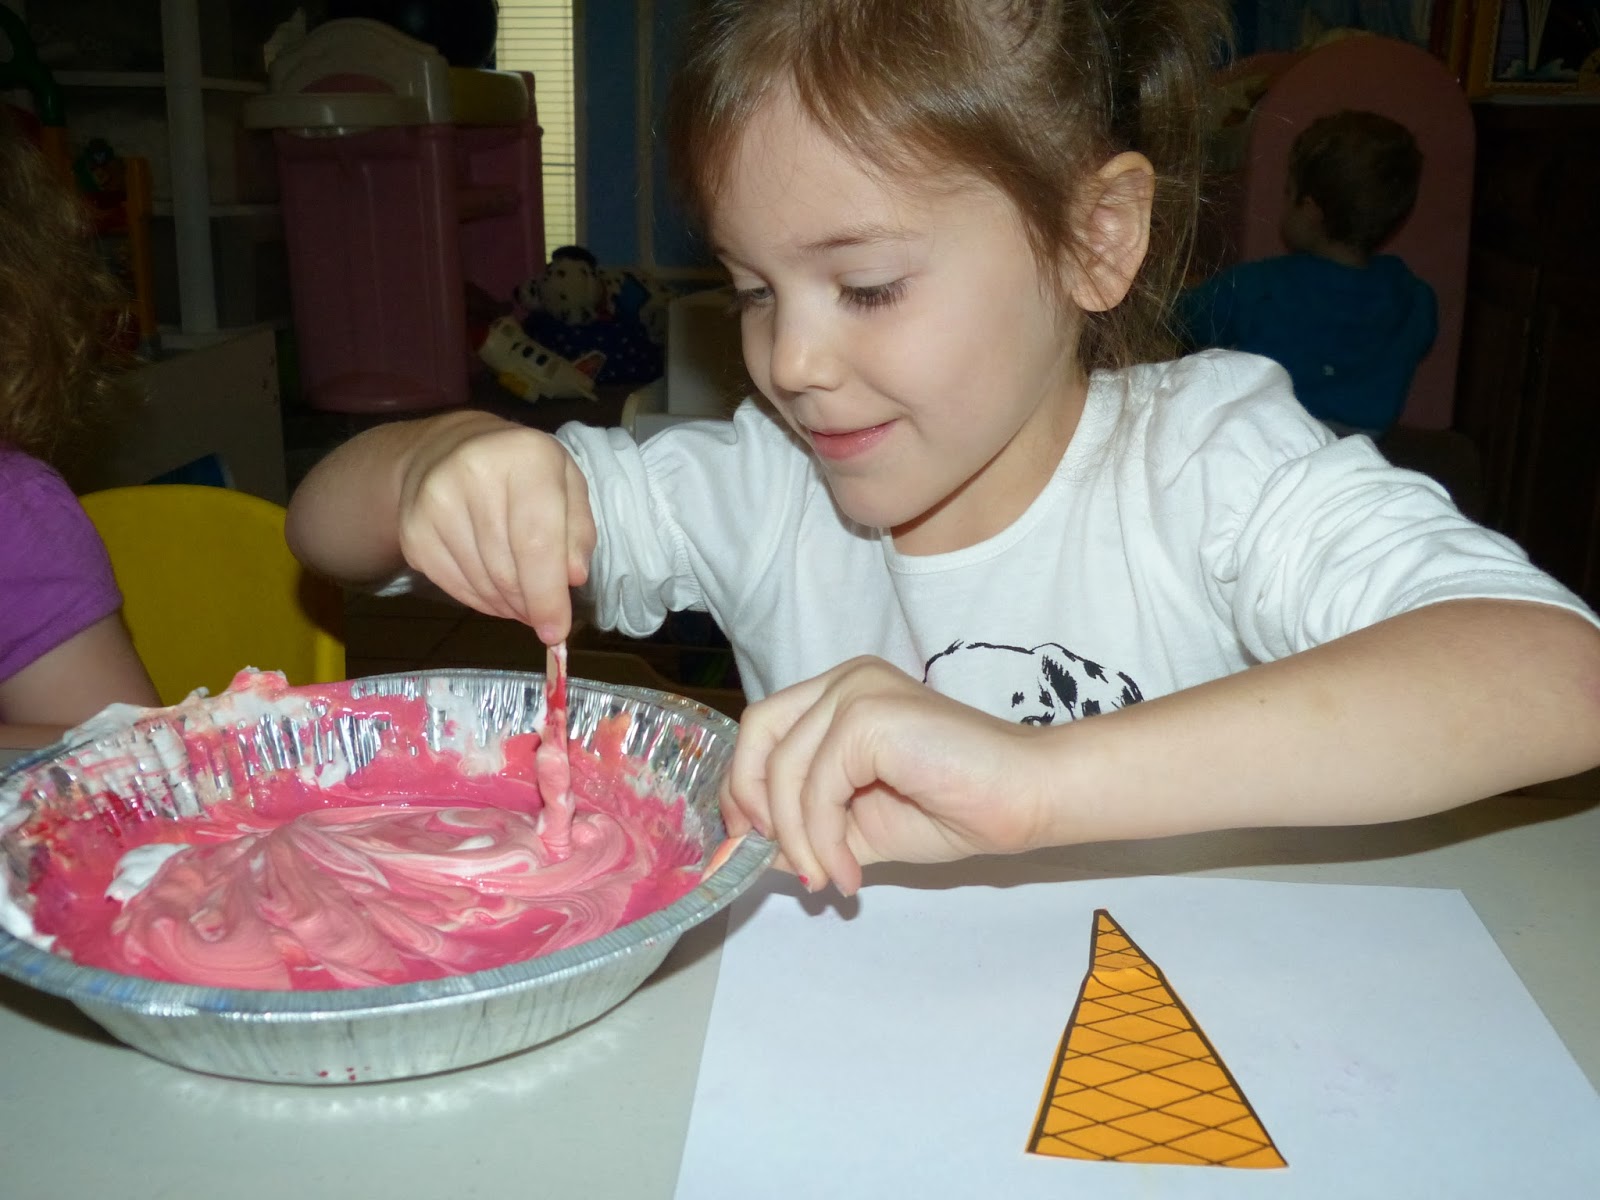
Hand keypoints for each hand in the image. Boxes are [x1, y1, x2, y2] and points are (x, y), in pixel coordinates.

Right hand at [395, 414, 595, 641]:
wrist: (446, 451)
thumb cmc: (522, 471)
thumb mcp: (566, 484)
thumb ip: (578, 530)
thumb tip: (572, 578)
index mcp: (525, 457)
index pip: (537, 542)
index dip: (548, 595)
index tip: (556, 631)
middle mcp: (473, 474)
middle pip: (507, 570)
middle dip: (530, 605)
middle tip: (544, 617)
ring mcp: (435, 504)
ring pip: (481, 584)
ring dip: (508, 605)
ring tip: (522, 599)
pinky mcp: (413, 532)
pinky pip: (455, 587)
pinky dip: (482, 600)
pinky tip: (495, 591)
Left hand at [722, 657, 1057, 895]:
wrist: (1027, 798)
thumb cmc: (957, 807)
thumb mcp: (857, 825)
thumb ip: (804, 828)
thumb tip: (745, 853)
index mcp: (843, 694)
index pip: (765, 729)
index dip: (744, 786)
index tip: (748, 843)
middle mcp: (845, 680)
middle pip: (759, 733)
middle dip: (751, 802)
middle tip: (767, 858)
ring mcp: (857, 690)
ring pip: (784, 768)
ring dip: (796, 839)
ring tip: (827, 879)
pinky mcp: (868, 714)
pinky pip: (816, 787)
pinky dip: (821, 838)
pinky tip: (847, 871)